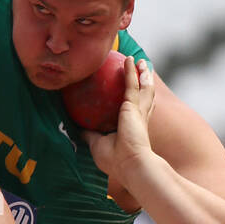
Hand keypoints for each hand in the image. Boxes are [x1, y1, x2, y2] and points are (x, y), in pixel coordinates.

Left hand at [82, 56, 155, 184]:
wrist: (129, 164)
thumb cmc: (114, 160)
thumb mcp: (97, 145)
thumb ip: (89, 134)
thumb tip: (78, 128)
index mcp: (133, 128)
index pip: (138, 112)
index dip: (139, 103)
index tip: (136, 95)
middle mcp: (139, 118)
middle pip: (145, 97)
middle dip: (146, 84)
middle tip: (144, 72)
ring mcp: (138, 111)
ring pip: (144, 88)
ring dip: (143, 74)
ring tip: (141, 62)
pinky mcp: (134, 106)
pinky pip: (131, 83)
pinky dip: (130, 71)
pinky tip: (127, 60)